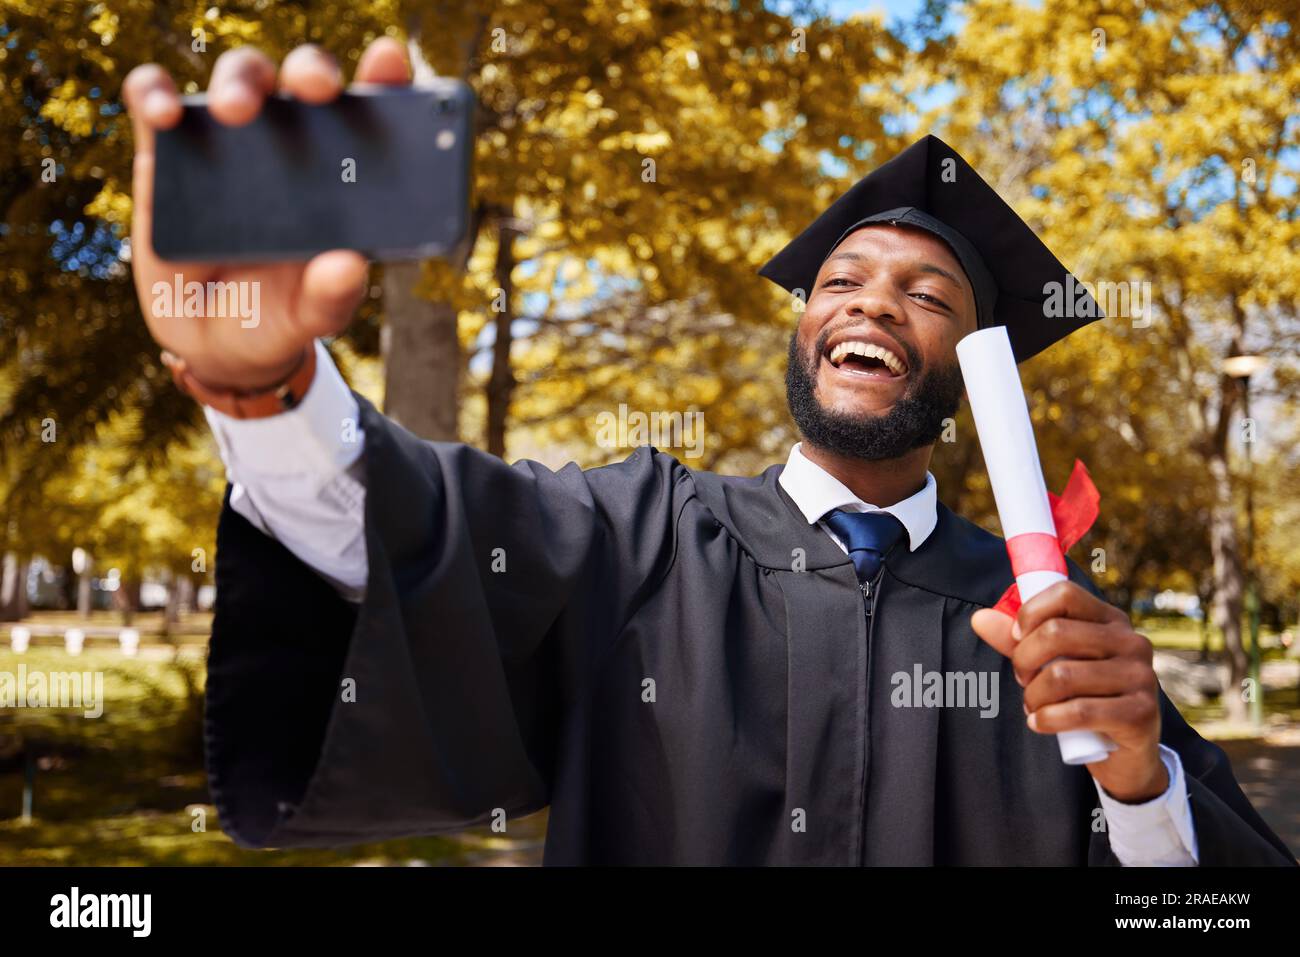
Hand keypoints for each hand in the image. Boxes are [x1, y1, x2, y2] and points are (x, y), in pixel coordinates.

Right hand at [123, 38, 411, 390]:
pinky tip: (165, 114)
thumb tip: (350, 267)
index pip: (370, 112)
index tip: (388, 61)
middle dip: (311, 70)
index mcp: (342, 175)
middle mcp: (291, 146)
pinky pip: (154, 102)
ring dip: (240, 80)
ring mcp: (229, 145)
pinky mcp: (169, 154)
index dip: (383, 78)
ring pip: (239, 78)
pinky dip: (155, 93)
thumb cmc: (278, 318)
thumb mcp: (309, 317)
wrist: (215, 344)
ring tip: (235, 110)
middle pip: (302, 81)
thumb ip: (331, 297)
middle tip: (315, 88)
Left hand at [971, 580, 1167, 803]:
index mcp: (1111, 621)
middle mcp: (1131, 642)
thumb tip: (979, 618)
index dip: (1030, 613)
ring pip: (1061, 675)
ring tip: (1034, 706)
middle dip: (1024, 660)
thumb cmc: (1083, 697)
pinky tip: (1040, 723)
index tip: (1017, 638)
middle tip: (1023, 680)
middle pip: (1056, 633)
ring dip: (1033, 696)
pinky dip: (1047, 720)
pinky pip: (1078, 711)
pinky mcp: (1139, 713)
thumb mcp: (1051, 664)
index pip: (1065, 594)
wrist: (1125, 753)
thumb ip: (1018, 641)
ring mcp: (1140, 677)